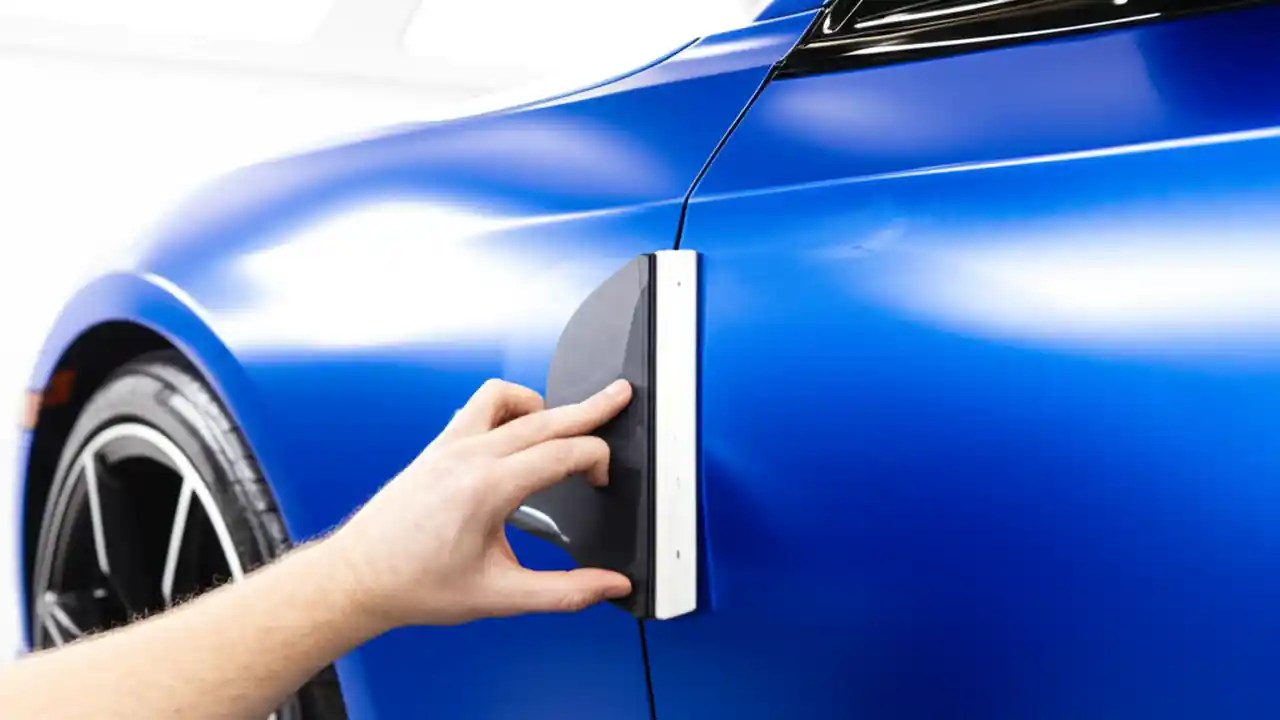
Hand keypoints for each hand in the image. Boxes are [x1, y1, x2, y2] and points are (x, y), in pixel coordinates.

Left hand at [323, 379, 633, 630]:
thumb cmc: (415, 586)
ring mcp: (449, 446)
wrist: (357, 578)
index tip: (604, 480)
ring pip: (507, 398)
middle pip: (545, 416)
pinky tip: (517, 432)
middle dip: (590, 407)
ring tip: (564, 423)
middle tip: (619, 396)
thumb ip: (563, 591)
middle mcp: (468, 456)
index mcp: (488, 488)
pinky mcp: (437, 446)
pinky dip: (507, 407)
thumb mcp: (498, 596)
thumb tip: (609, 585)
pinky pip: (478, 406)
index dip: (597, 460)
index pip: (562, 451)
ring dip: (542, 404)